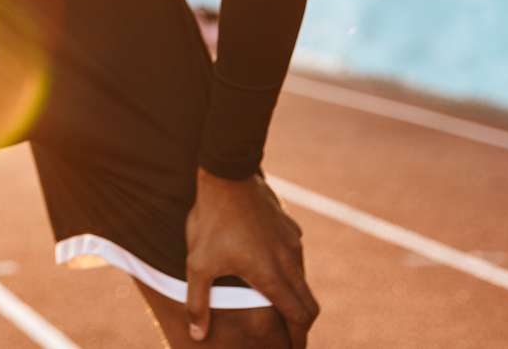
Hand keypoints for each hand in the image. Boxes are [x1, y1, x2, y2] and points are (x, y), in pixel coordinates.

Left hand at [184, 168, 317, 346]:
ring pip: (303, 280)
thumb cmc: (210, 221)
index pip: (299, 318)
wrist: (226, 174)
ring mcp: (293, 242)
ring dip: (296, 297)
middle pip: (309, 304)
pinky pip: (296, 256)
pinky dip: (291, 272)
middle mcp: (290, 261)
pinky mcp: (290, 227)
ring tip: (279, 307)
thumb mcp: (197, 264)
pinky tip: (271, 270)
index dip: (299, 341)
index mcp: (272, 276)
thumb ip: (198, 303)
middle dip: (302, 326)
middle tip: (290, 339)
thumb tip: (198, 335)